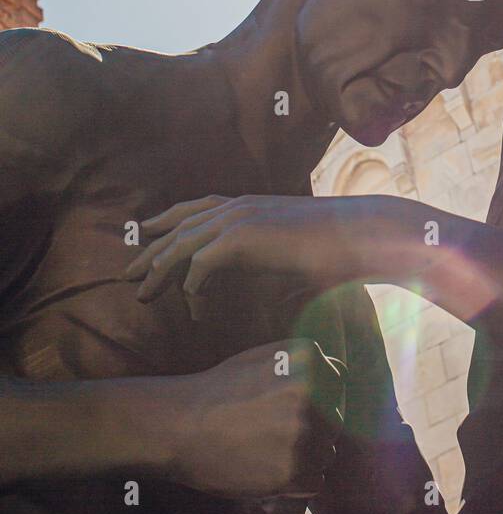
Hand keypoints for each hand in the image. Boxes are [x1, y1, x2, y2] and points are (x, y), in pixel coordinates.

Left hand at [126, 194, 376, 314]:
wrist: (362, 235)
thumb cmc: (341, 248)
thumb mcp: (299, 253)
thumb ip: (277, 263)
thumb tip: (279, 286)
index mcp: (251, 205)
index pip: (196, 209)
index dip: (169, 222)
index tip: (149, 235)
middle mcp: (239, 207)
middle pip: (179, 226)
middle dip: (152, 250)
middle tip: (129, 273)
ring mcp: (239, 219)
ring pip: (182, 245)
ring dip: (159, 271)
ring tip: (142, 294)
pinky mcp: (242, 238)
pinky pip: (200, 265)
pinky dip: (193, 287)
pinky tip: (194, 308)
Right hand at [163, 338, 343, 498]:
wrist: (180, 426)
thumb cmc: (220, 388)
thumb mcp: (265, 357)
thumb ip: (304, 363)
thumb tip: (338, 374)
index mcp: (309, 362)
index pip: (337, 381)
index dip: (318, 395)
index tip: (295, 405)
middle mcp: (315, 396)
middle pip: (334, 417)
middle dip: (312, 425)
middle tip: (275, 430)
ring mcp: (306, 436)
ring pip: (327, 450)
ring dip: (306, 454)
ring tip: (268, 449)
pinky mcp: (296, 473)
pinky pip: (317, 478)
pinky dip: (298, 479)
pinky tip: (268, 468)